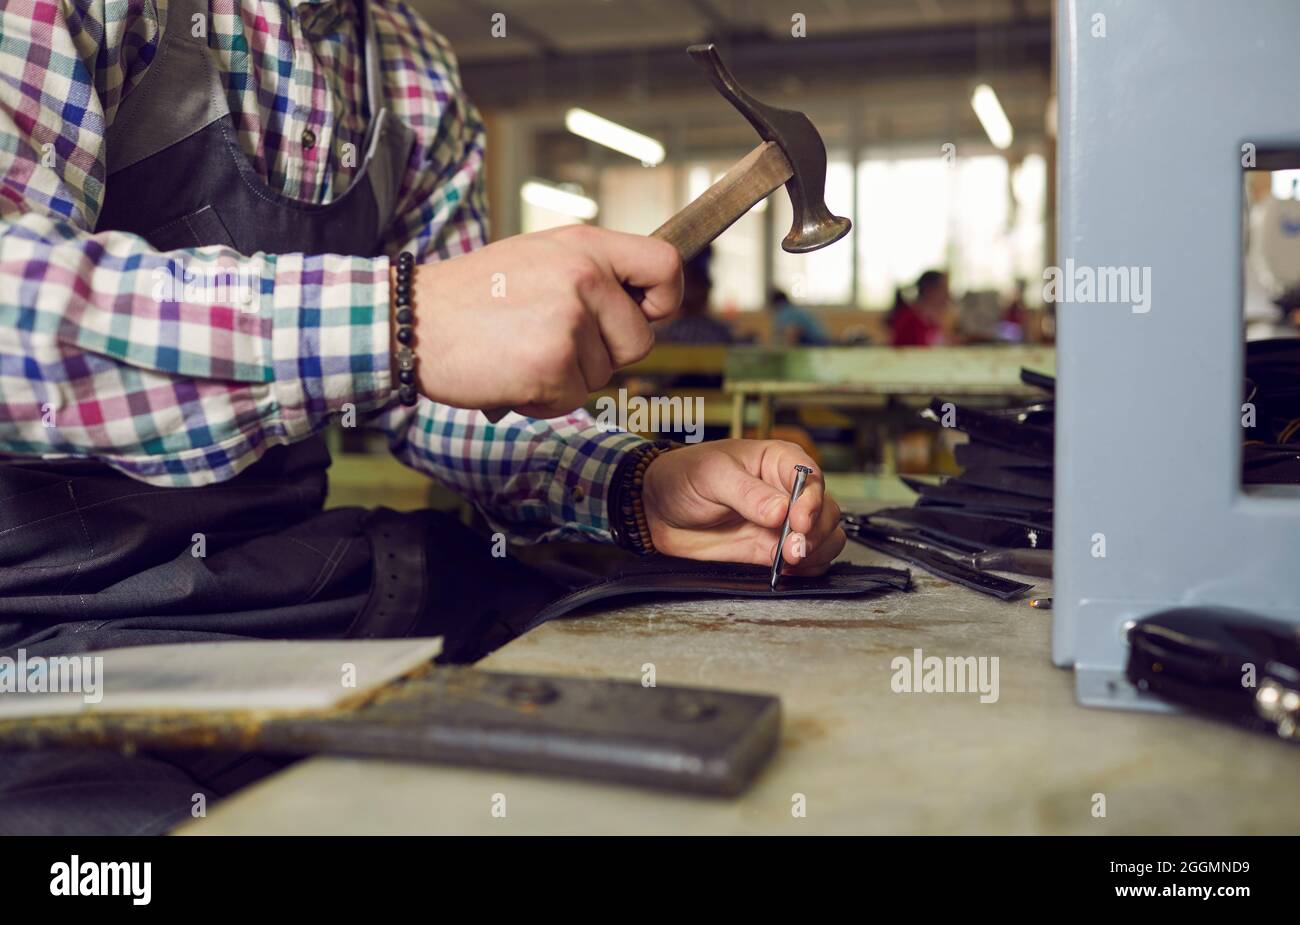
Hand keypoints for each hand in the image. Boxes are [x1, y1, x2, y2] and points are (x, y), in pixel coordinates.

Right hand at [401, 226, 681, 417]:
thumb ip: (590, 273)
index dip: (665, 300)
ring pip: (604, 375)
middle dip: (604, 355)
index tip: (646, 316)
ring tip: (520, 352)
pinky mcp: (552, 364)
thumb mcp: (538, 259)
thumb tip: (642, 305)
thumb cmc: (473, 297)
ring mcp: (570, 321)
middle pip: (639, 340)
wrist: (413, 321)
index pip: (665, 267)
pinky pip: (573, 399)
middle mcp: (584, 277)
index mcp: (585, 246)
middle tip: (552, 342)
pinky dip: (544, 399)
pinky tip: (510, 374)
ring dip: (567, 378)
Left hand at [640, 439, 845, 574]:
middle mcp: (788, 492)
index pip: (812, 479)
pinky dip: (805, 569)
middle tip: (793, 549)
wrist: (658, 508)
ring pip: (825, 538)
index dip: (812, 501)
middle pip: (827, 512)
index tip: (799, 522)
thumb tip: (781, 511)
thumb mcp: (712, 475)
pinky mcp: (772, 549)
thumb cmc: (684, 476)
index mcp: (778, 461)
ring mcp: (783, 523)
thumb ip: (747, 493)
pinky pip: (806, 561)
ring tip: (790, 559)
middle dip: (816, 533)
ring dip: (816, 552)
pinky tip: (786, 569)